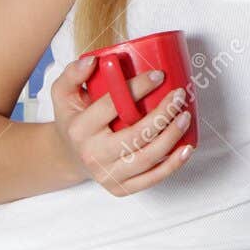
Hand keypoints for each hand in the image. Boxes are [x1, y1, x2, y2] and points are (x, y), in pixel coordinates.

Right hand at [50, 52, 194, 195]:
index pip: (112, 106)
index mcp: (80, 129)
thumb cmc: (73, 120)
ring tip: (185, 116)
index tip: (158, 75)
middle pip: (135, 135)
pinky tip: (186, 148)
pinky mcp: (121, 188)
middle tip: (178, 95)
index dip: (137, 88)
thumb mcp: (63, 94)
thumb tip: (93, 60)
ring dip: (172, 136)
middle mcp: (93, 154)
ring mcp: (108, 174)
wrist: (69, 156)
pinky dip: (173, 164)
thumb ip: (73, 73)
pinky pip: (152, 178)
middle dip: (162, 114)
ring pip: (147, 157)